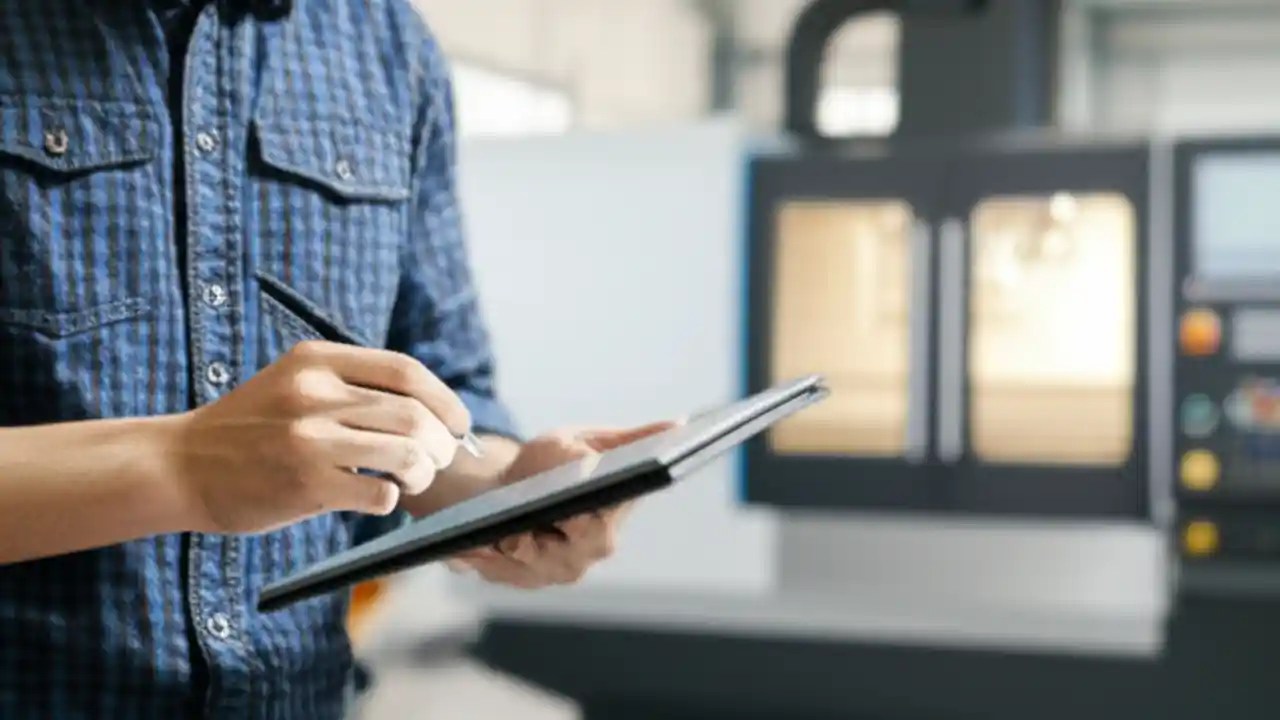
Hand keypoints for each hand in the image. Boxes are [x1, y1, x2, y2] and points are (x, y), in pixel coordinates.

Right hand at [167, 340, 470, 533]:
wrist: (181, 465)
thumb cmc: (250, 428)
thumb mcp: (296, 382)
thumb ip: (353, 387)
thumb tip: (432, 412)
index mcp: (317, 359)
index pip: (406, 371)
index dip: (444, 399)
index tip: (457, 423)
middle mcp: (314, 393)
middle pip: (414, 415)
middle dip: (440, 444)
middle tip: (436, 461)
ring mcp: (309, 439)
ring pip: (406, 453)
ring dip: (422, 473)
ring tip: (411, 481)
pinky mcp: (305, 483)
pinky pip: (380, 494)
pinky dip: (390, 500)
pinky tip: (375, 499)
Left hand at [448, 420, 675, 587]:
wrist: (506, 483)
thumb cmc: (551, 462)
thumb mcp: (586, 442)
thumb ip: (630, 440)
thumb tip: (681, 424)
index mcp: (606, 523)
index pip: (599, 529)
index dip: (584, 522)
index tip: (567, 512)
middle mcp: (583, 557)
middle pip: (561, 558)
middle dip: (536, 542)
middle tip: (514, 530)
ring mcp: (548, 573)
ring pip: (524, 566)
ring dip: (504, 550)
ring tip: (486, 535)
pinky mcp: (515, 579)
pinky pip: (496, 571)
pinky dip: (483, 557)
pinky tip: (466, 545)